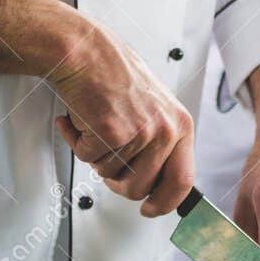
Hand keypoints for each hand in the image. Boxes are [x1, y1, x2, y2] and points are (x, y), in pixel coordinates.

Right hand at [0, 0, 192, 213]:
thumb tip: (154, 184)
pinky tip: (80, 117)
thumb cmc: (112, 75)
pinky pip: (89, 159)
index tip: (151, 210)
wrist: (85, 50)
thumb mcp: (153, 108)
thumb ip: (159, 143)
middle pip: (141, 188)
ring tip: (94, 126)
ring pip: (111, 176)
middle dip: (117, 183)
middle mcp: (166, 129)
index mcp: (181, 124)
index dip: (164, 203)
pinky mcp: (113, 132)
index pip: (183, 181)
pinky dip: (77, 142)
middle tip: (105, 159)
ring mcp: (141, 132)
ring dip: (95, 157)